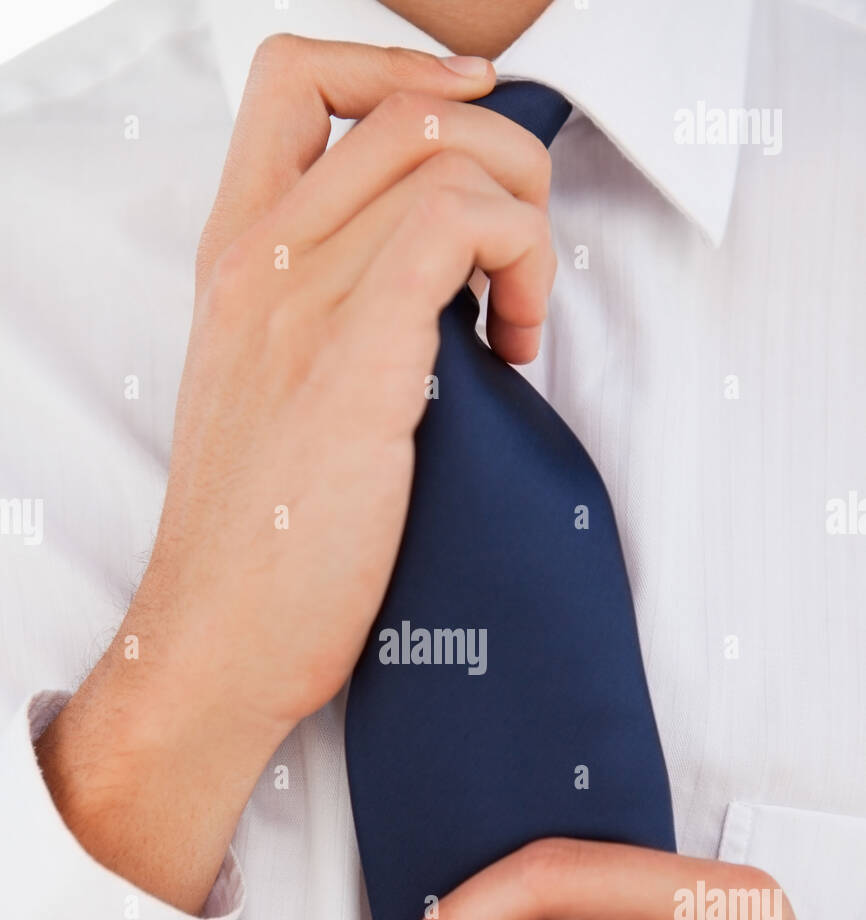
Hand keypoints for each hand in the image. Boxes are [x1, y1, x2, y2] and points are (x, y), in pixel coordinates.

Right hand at [37, 37, 554, 911]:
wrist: (218, 639)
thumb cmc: (257, 540)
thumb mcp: (269, 399)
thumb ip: (325, 316)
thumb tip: (435, 284)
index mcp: (231, 260)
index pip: (295, 78)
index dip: (399, 67)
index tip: (471, 120)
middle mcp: (257, 260)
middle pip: (404, 108)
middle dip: (506, 157)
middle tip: (521, 262)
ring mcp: (299, 303)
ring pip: (444, 155)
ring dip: (525, 220)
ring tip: (520, 320)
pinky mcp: (355, 360)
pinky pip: (459, 225)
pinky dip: (520, 262)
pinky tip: (516, 347)